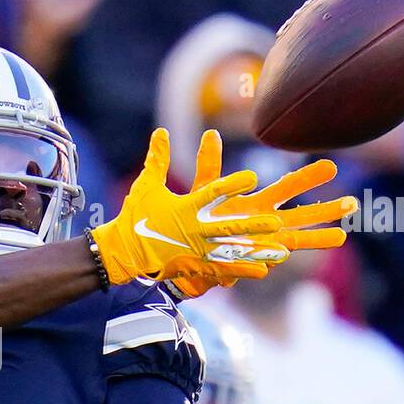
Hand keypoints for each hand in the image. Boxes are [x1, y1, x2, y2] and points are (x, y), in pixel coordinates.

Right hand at [90, 129, 285, 292]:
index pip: (211, 194)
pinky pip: (224, 268)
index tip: (252, 178)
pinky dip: (243, 270)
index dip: (232, 186)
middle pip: (227, 227)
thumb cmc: (136, 217)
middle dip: (251, 226)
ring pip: (231, 250)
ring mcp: (196, 251)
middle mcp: (193, 230)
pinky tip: (264, 270)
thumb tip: (161, 132)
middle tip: (275, 222)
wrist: (123, 253)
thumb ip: (157, 159)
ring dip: (256, 251)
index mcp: (184, 208)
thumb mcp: (146, 186)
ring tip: (280, 251)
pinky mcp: (195, 265)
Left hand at [169, 130, 356, 296]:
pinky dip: (278, 257)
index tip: (331, 167)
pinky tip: (291, 255)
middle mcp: (265, 224)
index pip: (287, 188)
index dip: (307, 179)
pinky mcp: (249, 260)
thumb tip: (210, 134)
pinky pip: (268, 259)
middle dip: (326, 209)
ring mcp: (261, 244)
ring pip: (294, 240)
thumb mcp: (204, 190)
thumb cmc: (196, 218)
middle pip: (301, 214)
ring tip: (342, 236)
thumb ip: (210, 166)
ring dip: (317, 239)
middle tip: (353, 202)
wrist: (184, 248)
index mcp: (257, 204)